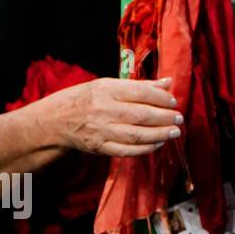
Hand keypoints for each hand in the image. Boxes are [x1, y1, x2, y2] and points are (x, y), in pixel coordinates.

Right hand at [20, 76, 182, 157]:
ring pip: (136, 135)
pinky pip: (126, 150)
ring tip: (174, 131)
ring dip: (159, 134)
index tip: (173, 101)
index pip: (140, 93)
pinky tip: (158, 143)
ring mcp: (101, 131)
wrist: (55, 121)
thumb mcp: (108, 85)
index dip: (161, 98)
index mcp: (106, 90)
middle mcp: (103, 110)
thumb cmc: (86, 99)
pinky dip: (145, 148)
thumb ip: (140, 86)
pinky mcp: (99, 147)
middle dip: (164, 117)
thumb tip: (168, 82)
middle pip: (140, 115)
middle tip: (179, 118)